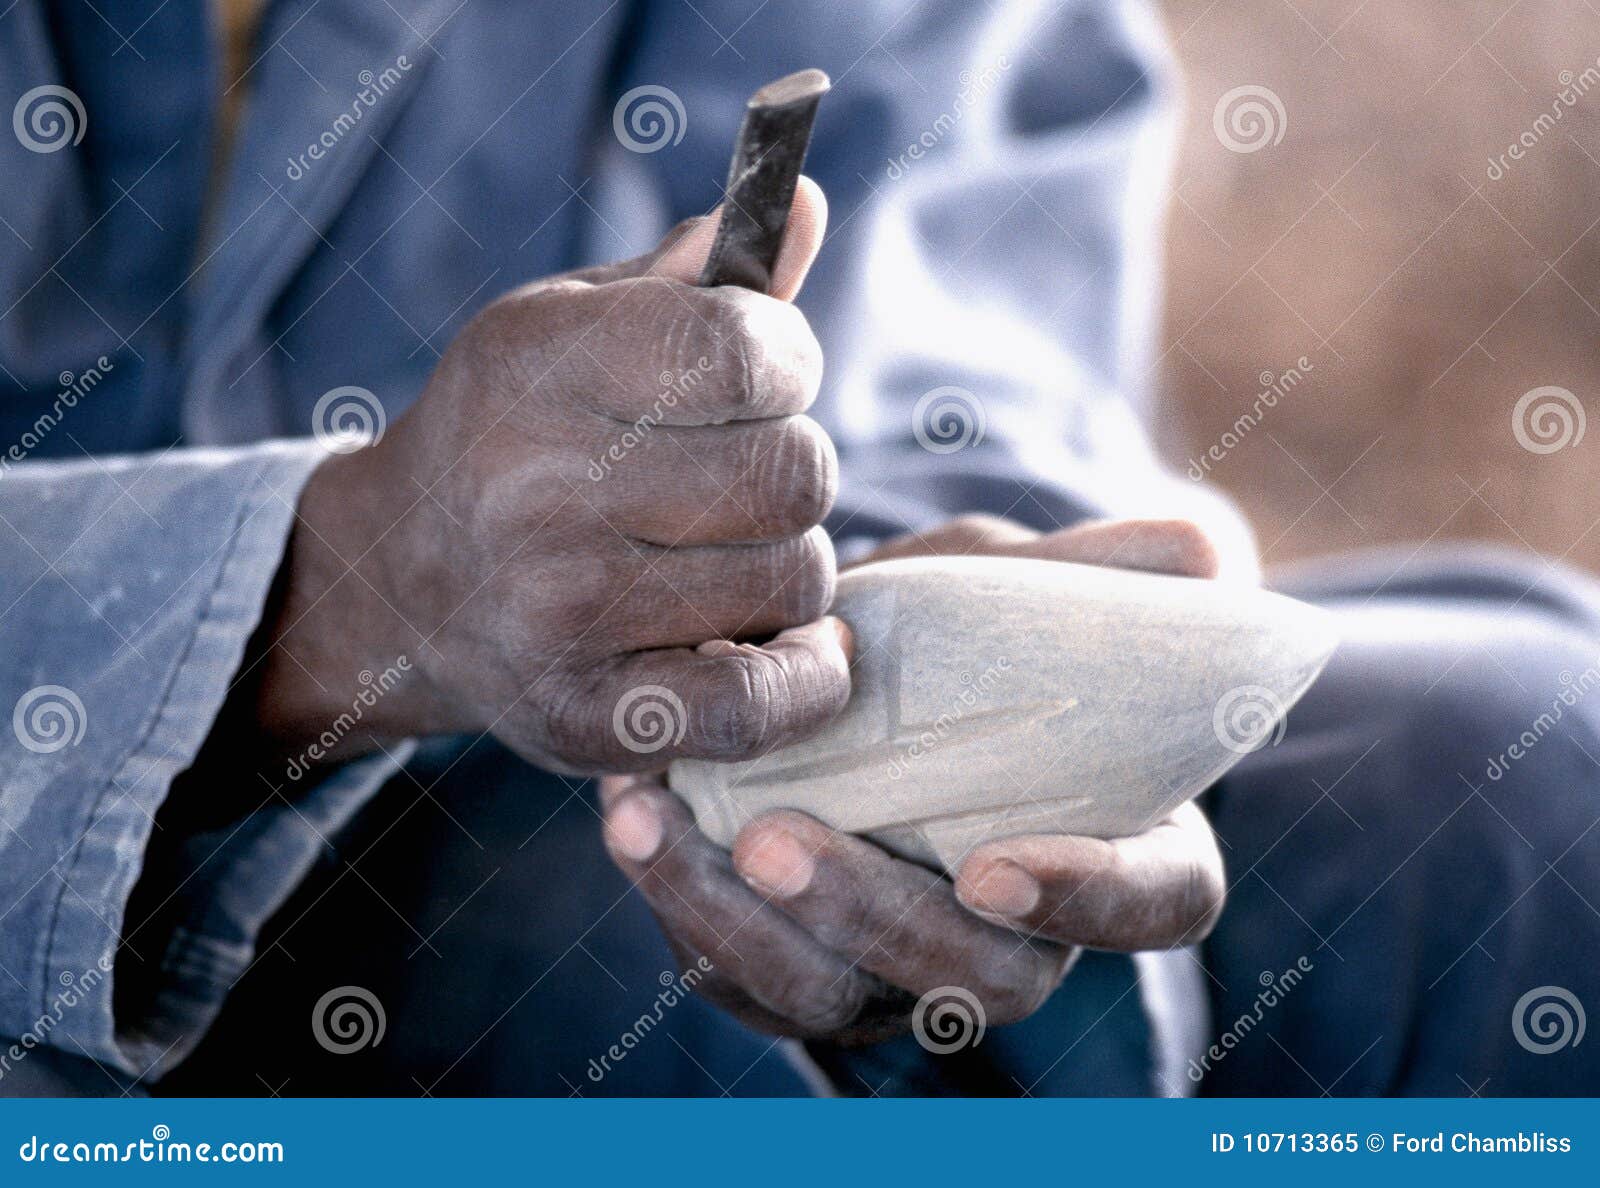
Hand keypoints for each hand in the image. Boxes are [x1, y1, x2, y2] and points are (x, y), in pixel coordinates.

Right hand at [254, 180, 852, 773]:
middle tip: (745, 479)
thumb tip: (807, 207)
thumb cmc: (515, 431)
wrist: (395, 581)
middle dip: (793, 468)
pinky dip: (805, 680)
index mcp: (541, 365)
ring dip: (789, 566)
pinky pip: (755, 705)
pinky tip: (790, 646)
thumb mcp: (578, 323)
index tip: (760, 380)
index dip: (786, 363)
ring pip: (795, 580)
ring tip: (728, 556)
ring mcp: (559, 612)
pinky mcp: (585, 716)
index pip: (750, 352)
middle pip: (794, 475)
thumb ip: (698, 279)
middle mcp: (539, 489)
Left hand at [601, 516, 1227, 1044]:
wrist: (836, 659)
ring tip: (656, 815)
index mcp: (1114, 836)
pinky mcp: (796, 962)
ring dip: (744, 920)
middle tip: (776, 837)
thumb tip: (1204, 548)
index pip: (1155, 903)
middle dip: (873, 919)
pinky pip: (743, 974)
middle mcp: (1014, 929)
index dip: (1092, 901)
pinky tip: (631, 807)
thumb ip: (1103, 575)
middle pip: (978, 980)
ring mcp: (900, 961)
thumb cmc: (958, 625)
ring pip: (839, 994)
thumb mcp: (1022, 585)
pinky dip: (682, 900)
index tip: (995, 866)